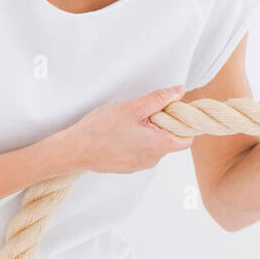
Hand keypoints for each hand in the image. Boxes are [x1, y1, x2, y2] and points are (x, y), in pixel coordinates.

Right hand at [64, 85, 193, 173]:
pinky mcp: (127, 166)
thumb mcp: (132, 107)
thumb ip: (159, 99)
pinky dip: (138, 140)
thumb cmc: (100, 129)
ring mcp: (138, 165)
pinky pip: (141, 151)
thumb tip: (179, 91)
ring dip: (150, 132)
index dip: (184, 123)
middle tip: (147, 111)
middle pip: (170, 141)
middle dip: (164, 124)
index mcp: (157, 146)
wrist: (72, 150)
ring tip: (131, 121)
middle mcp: (151, 160)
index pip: (186, 139)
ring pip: (154, 146)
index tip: (173, 111)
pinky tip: (122, 131)